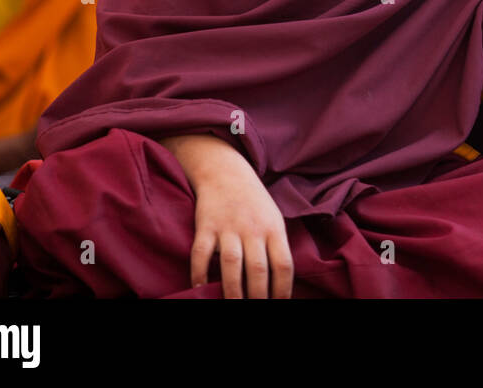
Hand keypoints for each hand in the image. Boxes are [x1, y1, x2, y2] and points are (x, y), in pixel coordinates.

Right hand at [169, 137, 293, 298]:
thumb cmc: (254, 202)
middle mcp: (252, 229)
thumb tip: (281, 282)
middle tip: (256, 310)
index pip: (284, 264)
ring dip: (232, 291)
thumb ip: (276, 247)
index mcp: (274, 228)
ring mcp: (228, 227)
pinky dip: (199, 273)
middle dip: (258, 296)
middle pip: (258, 269)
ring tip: (233, 306)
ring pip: (231, 264)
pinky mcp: (206, 226)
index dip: (283, 289)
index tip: (280, 304)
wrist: (226, 172)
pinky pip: (201, 254)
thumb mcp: (274, 219)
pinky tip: (200, 288)